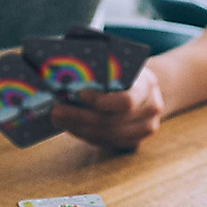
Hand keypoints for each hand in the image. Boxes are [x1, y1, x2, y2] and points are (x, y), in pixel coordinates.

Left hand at [49, 66, 164, 151]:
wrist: (147, 89)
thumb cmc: (127, 73)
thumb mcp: (120, 63)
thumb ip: (101, 68)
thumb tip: (66, 72)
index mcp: (148, 86)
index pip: (125, 102)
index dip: (100, 102)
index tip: (79, 95)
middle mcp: (151, 110)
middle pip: (110, 123)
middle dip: (79, 118)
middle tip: (55, 112)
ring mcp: (145, 129)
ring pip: (106, 136)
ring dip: (79, 129)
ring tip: (59, 119)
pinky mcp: (135, 143)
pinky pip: (107, 143)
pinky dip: (87, 135)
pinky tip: (72, 126)